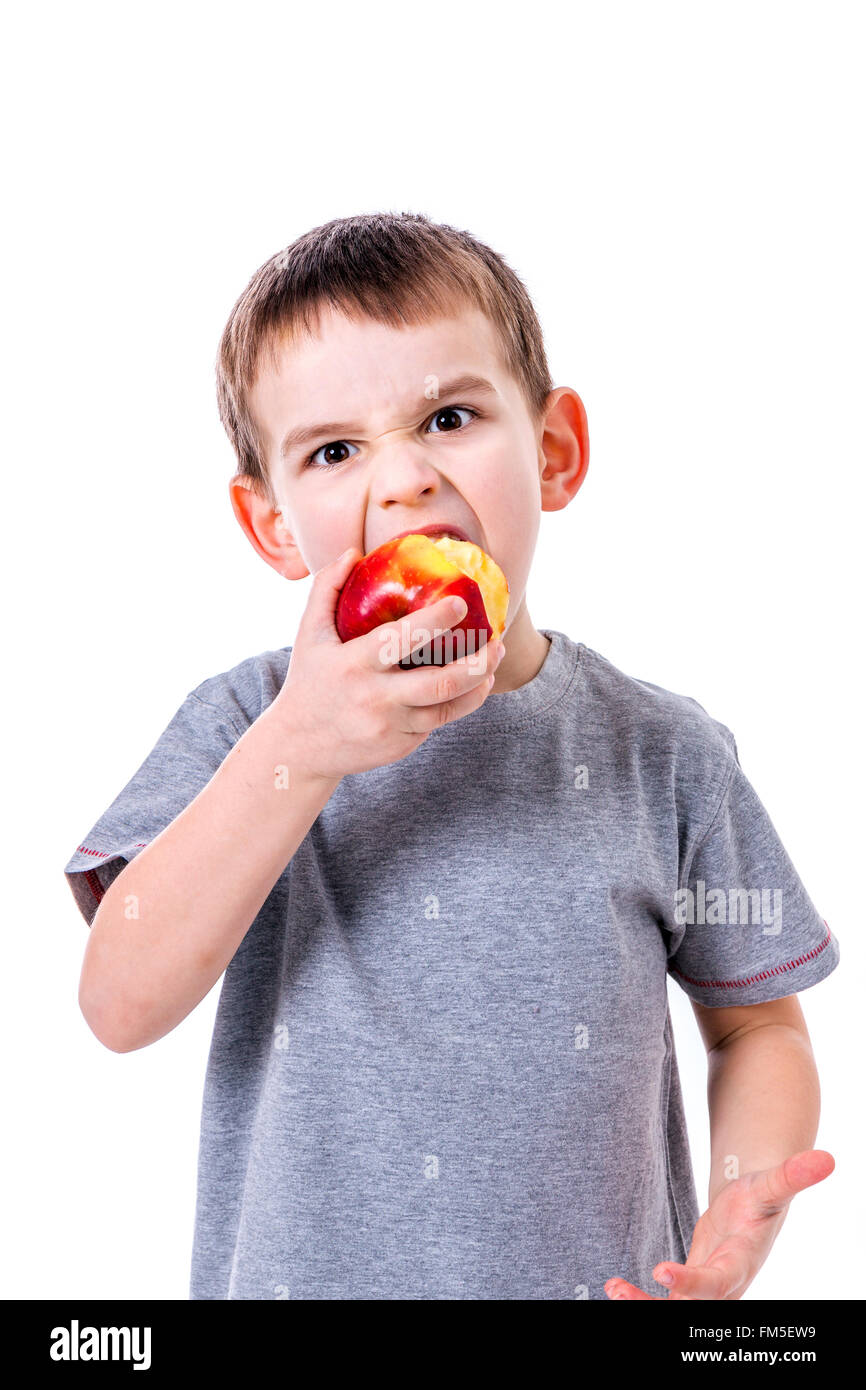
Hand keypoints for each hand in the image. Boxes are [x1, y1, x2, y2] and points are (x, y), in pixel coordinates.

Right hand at [274, 546, 504, 782]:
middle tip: (497, 642)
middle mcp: (376, 698)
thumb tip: (353, 552)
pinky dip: (458, 703)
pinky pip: (437, 722)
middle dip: (477, 663)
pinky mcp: (401, 745)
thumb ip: (327, 589)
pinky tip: (472, 686)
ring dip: (479, 685)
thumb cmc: (309, 681)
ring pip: (447, 707)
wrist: (300, 747)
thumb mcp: (308, 633)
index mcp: (355, 664)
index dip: (434, 620)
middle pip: (439, 683)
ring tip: (494, 663)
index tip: (460, 602)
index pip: (400, 640)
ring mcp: (391, 726)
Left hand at [604, 1148, 834, 1299]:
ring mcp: (708, 1291)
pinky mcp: (693, 1287)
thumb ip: (793, 1175)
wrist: (753, 1212)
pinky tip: (615, 1286)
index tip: (660, 1271)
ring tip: (612, 1288)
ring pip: (676, 1310)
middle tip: (621, 1293)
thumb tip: (826, 1158)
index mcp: (740, 1264)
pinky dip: (642, 1298)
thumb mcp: (773, 1184)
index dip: (691, 1282)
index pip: (715, 1282)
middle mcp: (724, 1286)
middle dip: (657, 1306)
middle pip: (691, 1307)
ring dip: (644, 1305)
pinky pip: (668, 1301)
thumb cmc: (761, 1197)